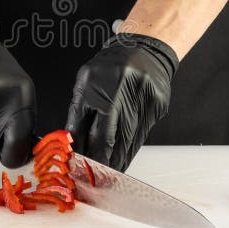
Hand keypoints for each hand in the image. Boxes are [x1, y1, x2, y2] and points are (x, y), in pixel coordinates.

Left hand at [65, 33, 177, 171]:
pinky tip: (125, 160)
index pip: (84, 125)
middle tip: (94, 177)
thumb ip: (78, 112)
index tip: (77, 166)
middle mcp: (117, 89)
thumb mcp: (85, 84)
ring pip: (126, 140)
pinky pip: (142, 134)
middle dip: (100, 160)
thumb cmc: (109, 69)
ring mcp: (140, 96)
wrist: (143, 50)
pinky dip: (132, 150)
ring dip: (117, 160)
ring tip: (109, 175)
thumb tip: (72, 143)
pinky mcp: (156, 105)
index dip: (80, 149)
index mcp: (93, 83)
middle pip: (107, 136)